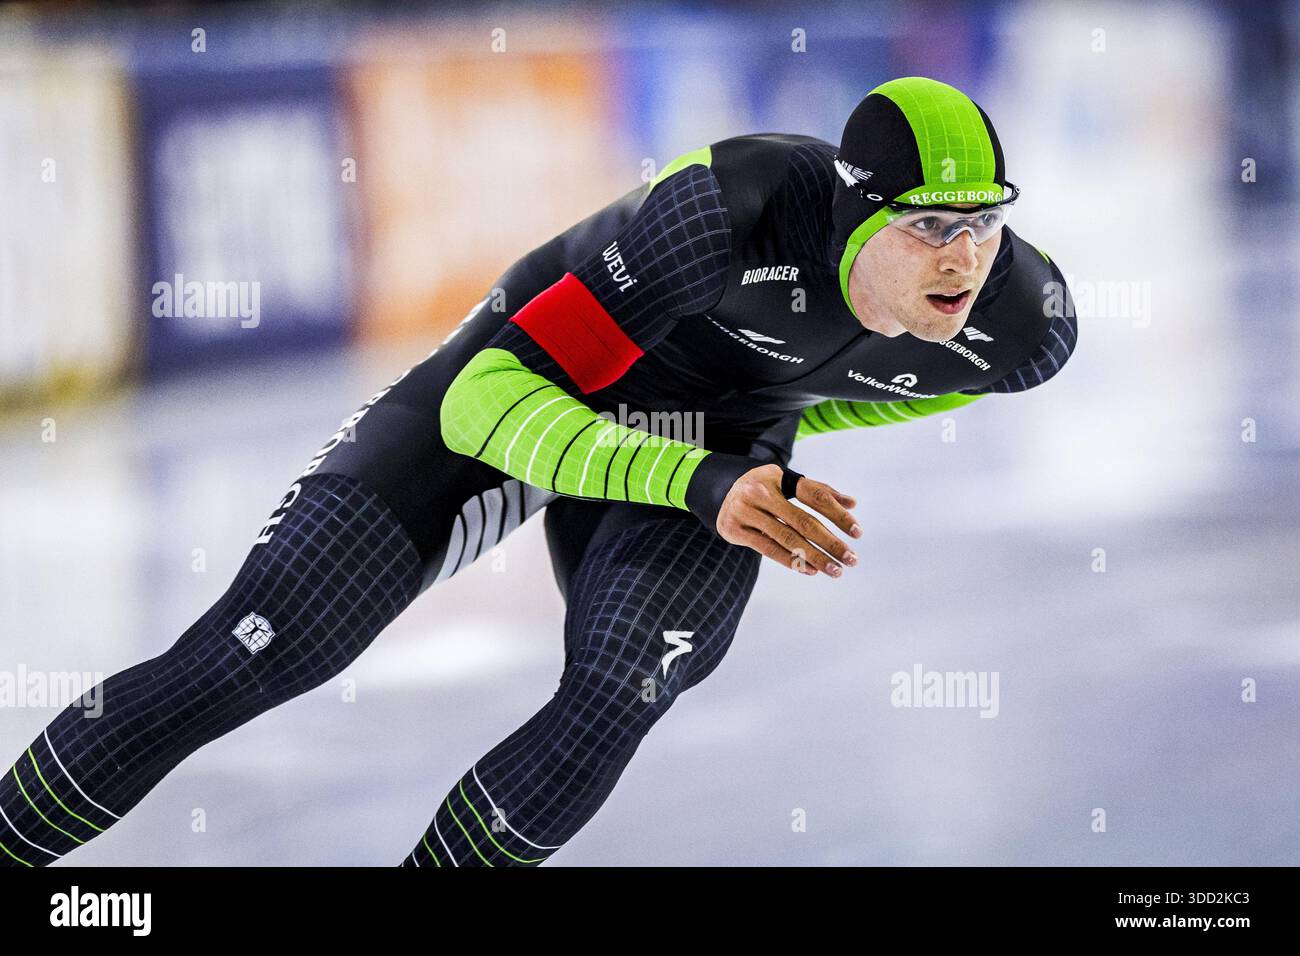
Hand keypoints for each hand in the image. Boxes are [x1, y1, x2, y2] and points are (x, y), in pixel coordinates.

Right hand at [714, 463, 861, 576]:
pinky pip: (768, 549)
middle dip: (830, 543)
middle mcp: (759, 492)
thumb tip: (852, 503)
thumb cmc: (761, 487)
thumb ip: (818, 490)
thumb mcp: (784, 481)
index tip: (857, 533)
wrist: (714, 489)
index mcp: (777, 477)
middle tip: (851, 560)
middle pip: (803, 521)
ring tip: (835, 570)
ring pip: (787, 539)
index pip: (815, 496)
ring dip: (815, 558)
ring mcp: (745, 511)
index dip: (838, 515)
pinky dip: (791, 561)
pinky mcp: (734, 530)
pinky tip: (810, 570)